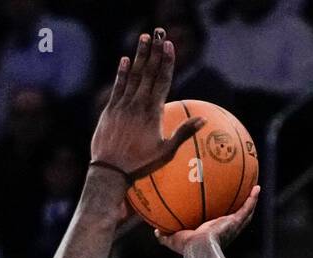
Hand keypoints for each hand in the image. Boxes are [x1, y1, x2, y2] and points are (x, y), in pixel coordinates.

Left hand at [90, 30, 203, 178]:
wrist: (110, 170)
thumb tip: (203, 119)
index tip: (169, 45)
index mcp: (153, 113)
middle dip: (155, 51)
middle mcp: (138, 104)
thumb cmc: (140, 164)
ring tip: (144, 37)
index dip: (166, 61)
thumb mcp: (166, 151)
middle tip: (159, 32)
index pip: (162, 81)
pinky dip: (121, 72)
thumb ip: (183, 133)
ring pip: (133, 75)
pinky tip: (124, 59)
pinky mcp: (110, 109)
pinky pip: (117, 86)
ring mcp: (123, 105)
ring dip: (139, 55)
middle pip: (148, 72)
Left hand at [155, 184, 259, 251]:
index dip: (221, 217)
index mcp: (212, 233)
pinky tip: (257, 188)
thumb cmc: (188, 248)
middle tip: (243, 196)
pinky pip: (247, 208)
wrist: (199, 249)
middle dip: (239, 208)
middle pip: (235, 217)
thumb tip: (155, 231)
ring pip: (245, 212)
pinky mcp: (236, 222)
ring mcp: (232, 226)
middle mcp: (225, 229)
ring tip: (256, 189)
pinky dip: (253, 198)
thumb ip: (165, 236)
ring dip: (251, 201)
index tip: (222, 207)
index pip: (218, 224)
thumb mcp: (173, 240)